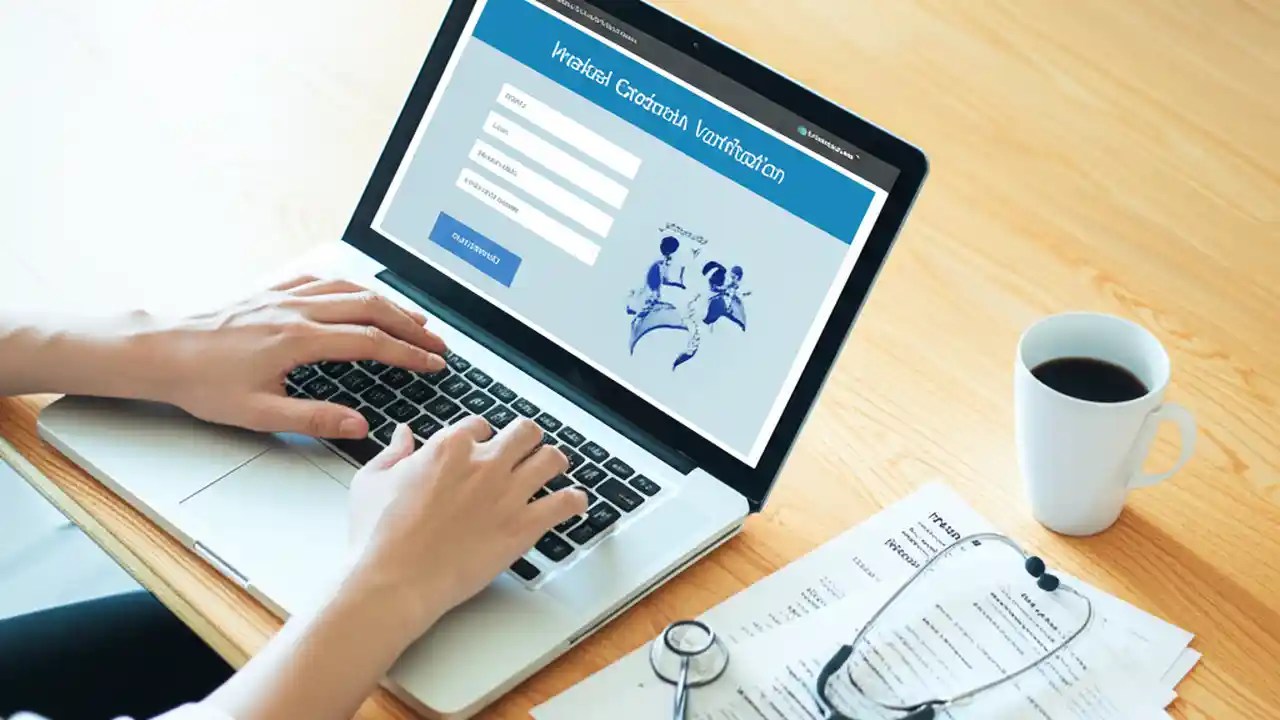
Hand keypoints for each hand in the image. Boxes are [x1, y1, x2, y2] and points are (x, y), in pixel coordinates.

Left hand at [147, 275, 446, 437]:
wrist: (160, 352)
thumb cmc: (203, 383)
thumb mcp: (259, 414)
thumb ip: (314, 418)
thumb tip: (359, 424)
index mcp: (298, 340)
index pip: (370, 342)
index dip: (408, 353)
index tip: (433, 363)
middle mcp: (297, 311)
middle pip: (370, 307)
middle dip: (410, 324)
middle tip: (436, 341)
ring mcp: (284, 297)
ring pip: (350, 289)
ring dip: (386, 302)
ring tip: (411, 318)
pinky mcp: (271, 293)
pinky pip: (322, 281)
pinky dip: (350, 287)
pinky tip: (357, 294)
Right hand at [346, 417, 586, 632]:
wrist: (393, 580)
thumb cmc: (378, 537)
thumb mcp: (372, 482)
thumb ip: (393, 453)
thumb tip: (403, 434)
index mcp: (449, 448)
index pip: (481, 424)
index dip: (483, 436)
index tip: (484, 448)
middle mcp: (484, 464)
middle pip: (525, 432)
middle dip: (526, 439)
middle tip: (526, 452)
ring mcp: (507, 493)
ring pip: (552, 459)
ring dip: (554, 462)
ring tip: (553, 470)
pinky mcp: (523, 526)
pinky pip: (565, 503)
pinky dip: (574, 501)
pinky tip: (574, 502)